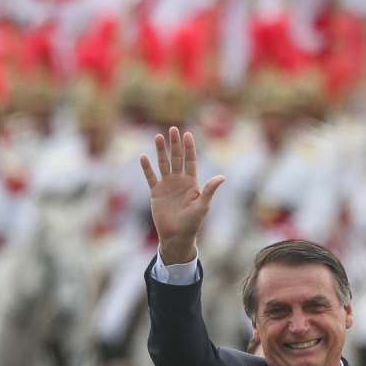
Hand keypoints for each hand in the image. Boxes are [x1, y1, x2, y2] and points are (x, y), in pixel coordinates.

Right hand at [140, 127, 224, 265]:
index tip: (188, 134)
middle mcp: (179, 181)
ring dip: (161, 151)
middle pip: (177, 158)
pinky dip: (147, 168)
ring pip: (163, 163)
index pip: (190, 160)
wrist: (176, 236)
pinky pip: (151, 177)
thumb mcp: (202, 206)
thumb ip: (209, 190)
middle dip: (175, 144)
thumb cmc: (192, 223)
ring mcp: (167, 185)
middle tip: (173, 129)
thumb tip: (222, 177)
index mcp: (192, 182)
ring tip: (158, 136)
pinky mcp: (156, 192)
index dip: (189, 148)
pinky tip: (144, 157)